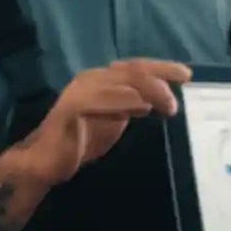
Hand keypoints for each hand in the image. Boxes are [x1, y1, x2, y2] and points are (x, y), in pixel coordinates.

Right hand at [19, 58, 191, 185]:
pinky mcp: (71, 109)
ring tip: (168, 102)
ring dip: (148, 89)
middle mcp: (92, 79)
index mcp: (103, 79)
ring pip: (119, 81)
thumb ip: (134, 106)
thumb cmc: (82, 140)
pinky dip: (121, 100)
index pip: (136, 68)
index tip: (186, 76)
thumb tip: (162, 100)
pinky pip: (98, 100)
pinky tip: (141, 106)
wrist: (45, 162)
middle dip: (160, 73)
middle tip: (183, 82)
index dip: (162, 68)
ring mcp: (81, 91)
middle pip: (131, 69)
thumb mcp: (116, 119)